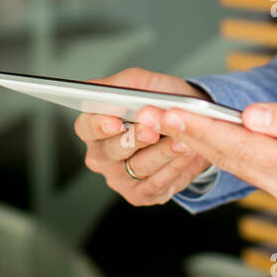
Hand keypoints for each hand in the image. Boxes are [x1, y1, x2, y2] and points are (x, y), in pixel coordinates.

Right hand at [74, 67, 213, 205]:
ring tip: (181, 140)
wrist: (190, 124)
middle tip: (152, 130)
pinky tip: (187, 153)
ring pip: (138, 167)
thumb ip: (122, 83)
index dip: (98, 125)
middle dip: (134, 138)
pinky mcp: (142, 194)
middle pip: (110, 151)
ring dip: (162, 152)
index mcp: (95, 127)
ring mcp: (120, 178)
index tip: (115, 121)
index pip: (86, 127)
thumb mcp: (144, 84)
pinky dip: (174, 167)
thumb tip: (98, 88)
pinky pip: (157, 183)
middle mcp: (102, 156)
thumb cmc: (161, 102)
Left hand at [137, 101, 276, 220]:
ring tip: (170, 122)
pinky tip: (209, 137)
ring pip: (236, 164)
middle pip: (229, 157)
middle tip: (154, 115)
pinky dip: (225, 150)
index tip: (173, 113)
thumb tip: (252, 116)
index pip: (240, 146)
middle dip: (188, 135)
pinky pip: (250, 167)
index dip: (202, 128)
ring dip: (201, 143)